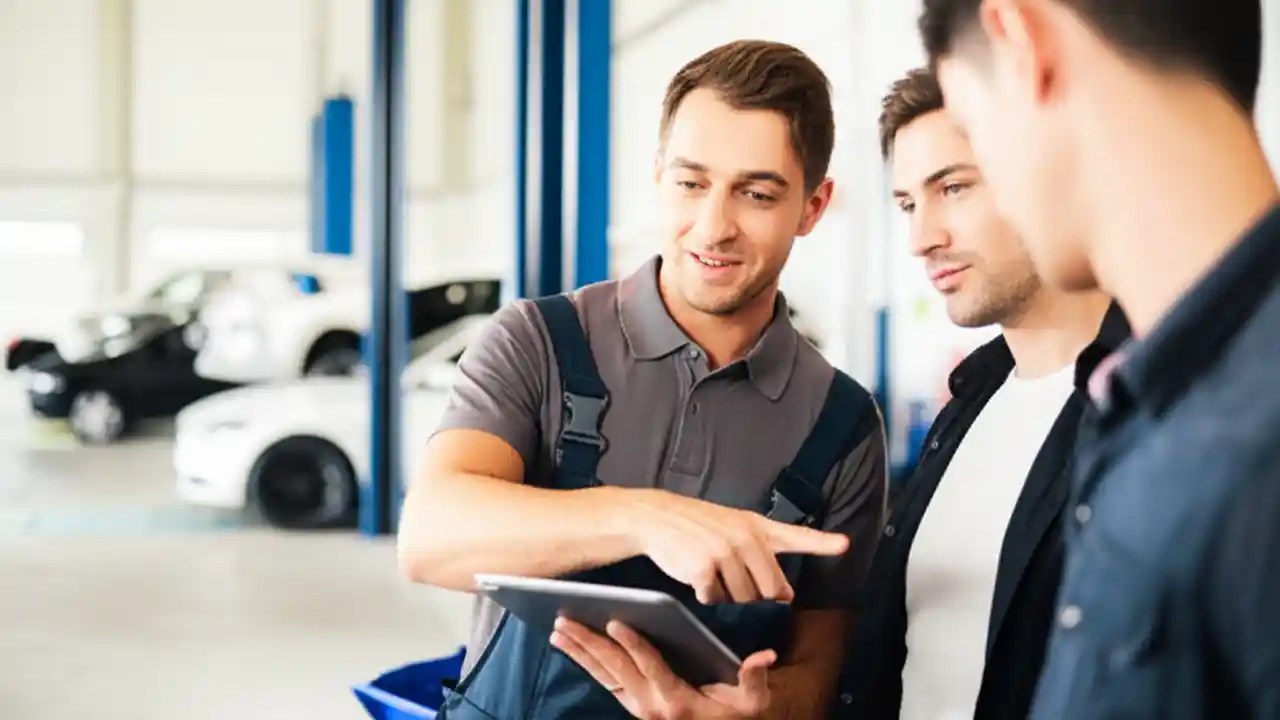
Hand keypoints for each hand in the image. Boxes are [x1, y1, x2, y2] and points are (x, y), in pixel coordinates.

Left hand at [550, 617, 773, 719]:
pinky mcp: (631, 706)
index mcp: (678, 701)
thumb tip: (764, 656)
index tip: (617, 622)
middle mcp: (652, 706)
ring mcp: (638, 707)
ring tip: (558, 630)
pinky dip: (584, 662)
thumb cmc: (736, 717)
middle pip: (617, 670)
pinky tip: (567, 646)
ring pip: (603, 675)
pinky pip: (602, 681)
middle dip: (590, 643)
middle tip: (567, 621)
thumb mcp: (752, 703)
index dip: (635, 645)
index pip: (652, 668)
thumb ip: (754, 679)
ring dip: (579, 652)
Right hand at [619, 489, 848, 603]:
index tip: (844, 544)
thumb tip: (785, 595)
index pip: (795, 535)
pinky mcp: (705, 568)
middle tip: (730, 576)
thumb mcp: (732, 528)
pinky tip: (694, 574)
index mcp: (756, 526)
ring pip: (742, 598)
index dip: (821, 542)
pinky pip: (714, 599)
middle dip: (753, 592)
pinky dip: (704, 594)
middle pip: (770, 589)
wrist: (656, 517)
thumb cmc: (696, 525)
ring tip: (709, 568)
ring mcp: (726, 552)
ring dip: (725, 593)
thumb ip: (762, 557)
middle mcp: (746, 538)